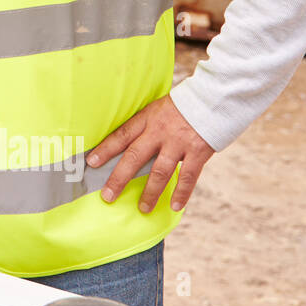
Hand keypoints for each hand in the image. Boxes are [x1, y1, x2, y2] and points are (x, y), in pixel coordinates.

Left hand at [87, 93, 215, 212]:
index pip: (122, 135)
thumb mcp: (158, 108)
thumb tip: (128, 143)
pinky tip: (175, 206)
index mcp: (147, 119)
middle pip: (134, 156)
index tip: (91, 163)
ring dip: (150, 192)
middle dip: (119, 178)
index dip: (105, 149)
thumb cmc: (184, 105)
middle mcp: (159, 131)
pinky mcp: (198, 152)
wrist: (214, 97)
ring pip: (160, 171)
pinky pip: (188, 176)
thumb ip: (146, 126)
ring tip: (142, 208)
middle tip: (108, 195)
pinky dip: (182, 192)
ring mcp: (178, 142)